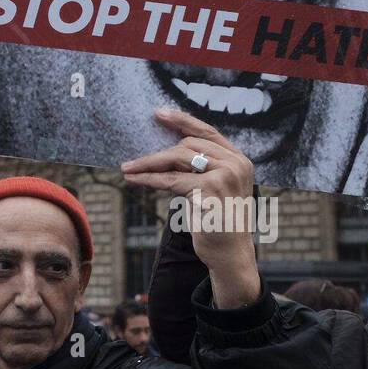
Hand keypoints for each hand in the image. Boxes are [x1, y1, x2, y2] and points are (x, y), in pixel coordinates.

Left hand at [121, 107, 261, 308]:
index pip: (208, 131)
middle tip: (134, 161)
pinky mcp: (209, 191)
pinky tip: (134, 179)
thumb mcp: (215, 187)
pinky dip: (149, 179)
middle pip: (188, 144)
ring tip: (128, 168)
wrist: (231, 254)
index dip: (182, 120)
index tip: (158, 113)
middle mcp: (236, 164)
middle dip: (158, 153)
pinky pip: (171, 179)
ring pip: (177, 158)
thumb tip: (166, 150)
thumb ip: (201, 166)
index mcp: (239, 159)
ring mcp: (224, 176)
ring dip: (148, 163)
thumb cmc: (219, 221)